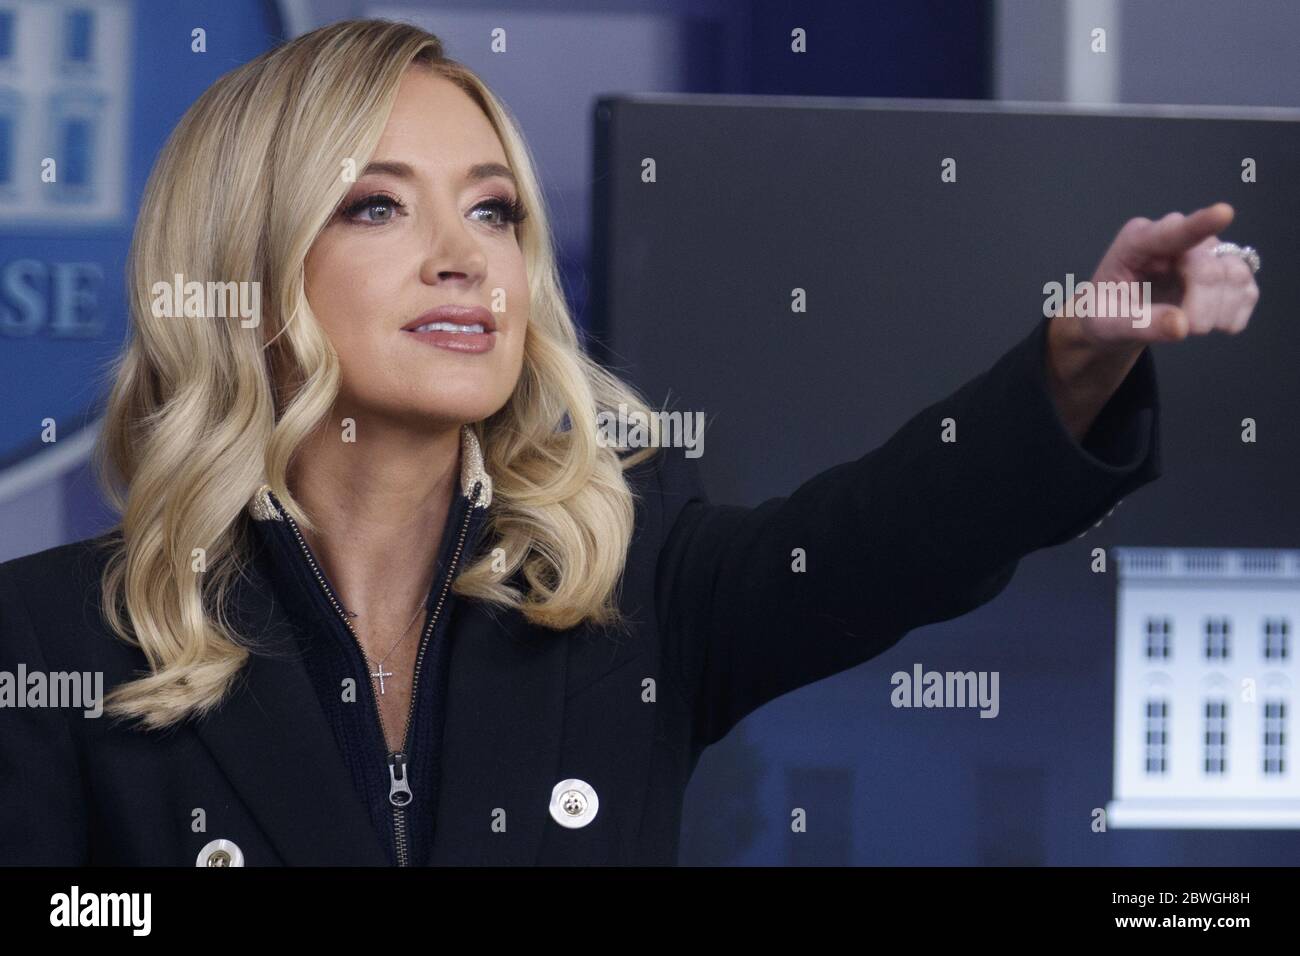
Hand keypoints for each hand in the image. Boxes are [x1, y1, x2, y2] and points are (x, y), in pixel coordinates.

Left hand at [1076, 202, 1259, 347]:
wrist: (1118, 318)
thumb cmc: (1105, 314)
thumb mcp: (1108, 324)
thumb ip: (1139, 323)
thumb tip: (1181, 326)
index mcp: (1137, 241)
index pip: (1171, 232)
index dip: (1199, 223)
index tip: (1223, 213)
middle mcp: (1174, 236)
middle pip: (1207, 264)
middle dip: (1204, 304)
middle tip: (1191, 330)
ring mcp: (1202, 249)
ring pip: (1234, 272)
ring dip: (1222, 309)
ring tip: (1196, 329)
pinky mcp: (1222, 269)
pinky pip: (1246, 287)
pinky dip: (1236, 311)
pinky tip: (1220, 325)